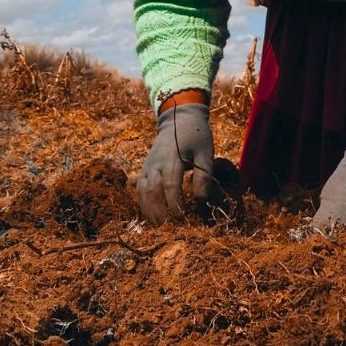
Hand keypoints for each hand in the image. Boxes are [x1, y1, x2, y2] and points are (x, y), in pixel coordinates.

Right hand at [136, 102, 214, 223]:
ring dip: (148, 209)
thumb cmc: (196, 137)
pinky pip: (140, 187)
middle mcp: (156, 163)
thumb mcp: (205, 153)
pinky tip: (150, 215)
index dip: (175, 203)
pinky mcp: (145, 168)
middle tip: (168, 228)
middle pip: (152, 190)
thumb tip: (200, 201)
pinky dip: (143, 202)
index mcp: (172, 157)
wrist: (179, 118)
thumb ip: (203, 176)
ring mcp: (148, 165)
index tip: (182, 218)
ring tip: (157, 226)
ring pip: (143, 190)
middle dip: (159, 210)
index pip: (170, 184)